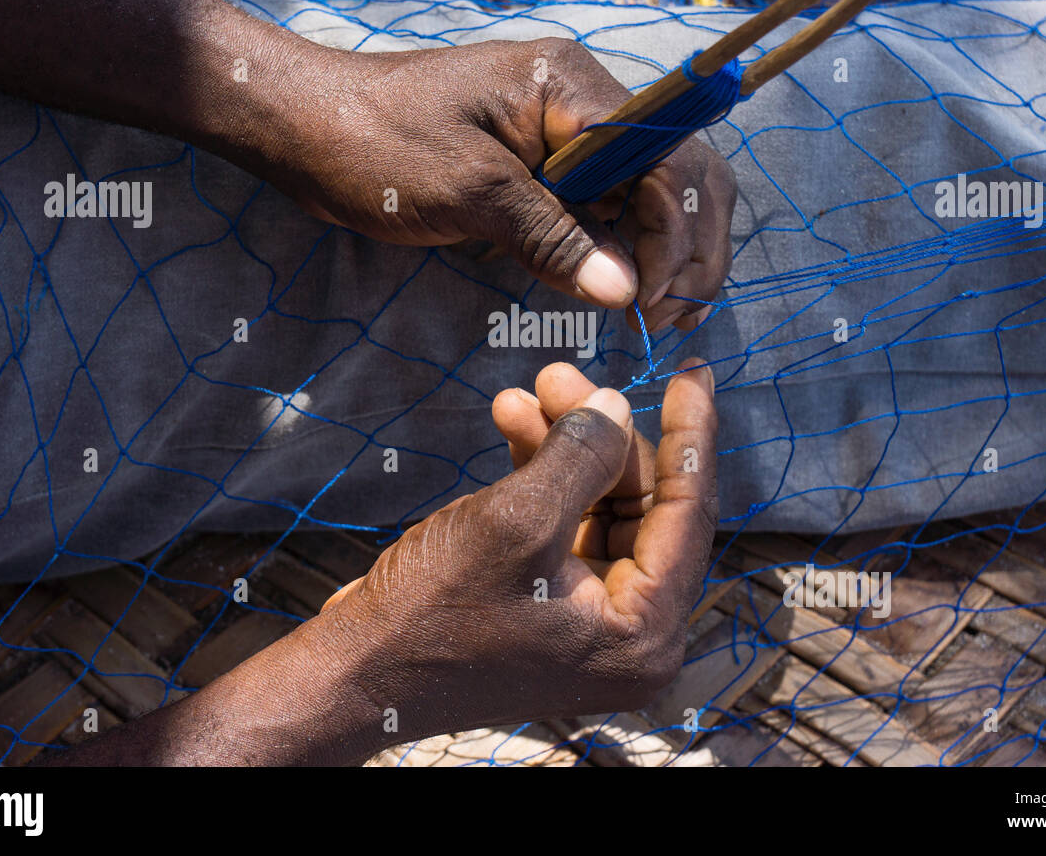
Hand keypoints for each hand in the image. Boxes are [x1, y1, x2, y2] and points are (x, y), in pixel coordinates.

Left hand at [267, 38, 737, 330]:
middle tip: (673, 316)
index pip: (664, 157)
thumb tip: (626, 293)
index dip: (672, 232)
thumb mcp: (469, 193)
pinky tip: (626, 291)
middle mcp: (584, 100)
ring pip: (654, 187)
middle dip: (689, 242)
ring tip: (661, 314)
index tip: (650, 300)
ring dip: (668, 247)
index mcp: (572, 87)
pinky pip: (609, 201)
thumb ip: (552, 238)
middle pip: (678, 168)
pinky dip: (628, 245)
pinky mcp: (546, 161)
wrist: (307, 126)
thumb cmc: (377, 146)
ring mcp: (568, 130)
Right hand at [319, 358, 716, 743]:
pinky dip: (542, 475)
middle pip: (642, 506)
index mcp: (644, 633)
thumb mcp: (514, 522)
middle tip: (562, 376)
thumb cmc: (431, 615)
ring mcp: (589, 621)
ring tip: (526, 394)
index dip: (690, 434)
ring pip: (599, 507)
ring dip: (565, 446)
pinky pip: (565, 525)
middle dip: (601, 434)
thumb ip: (581, 457)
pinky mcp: (551, 606)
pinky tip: (513, 426)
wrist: (353, 674)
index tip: (691, 371)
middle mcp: (630, 633)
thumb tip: (616, 406)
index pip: (688, 514)